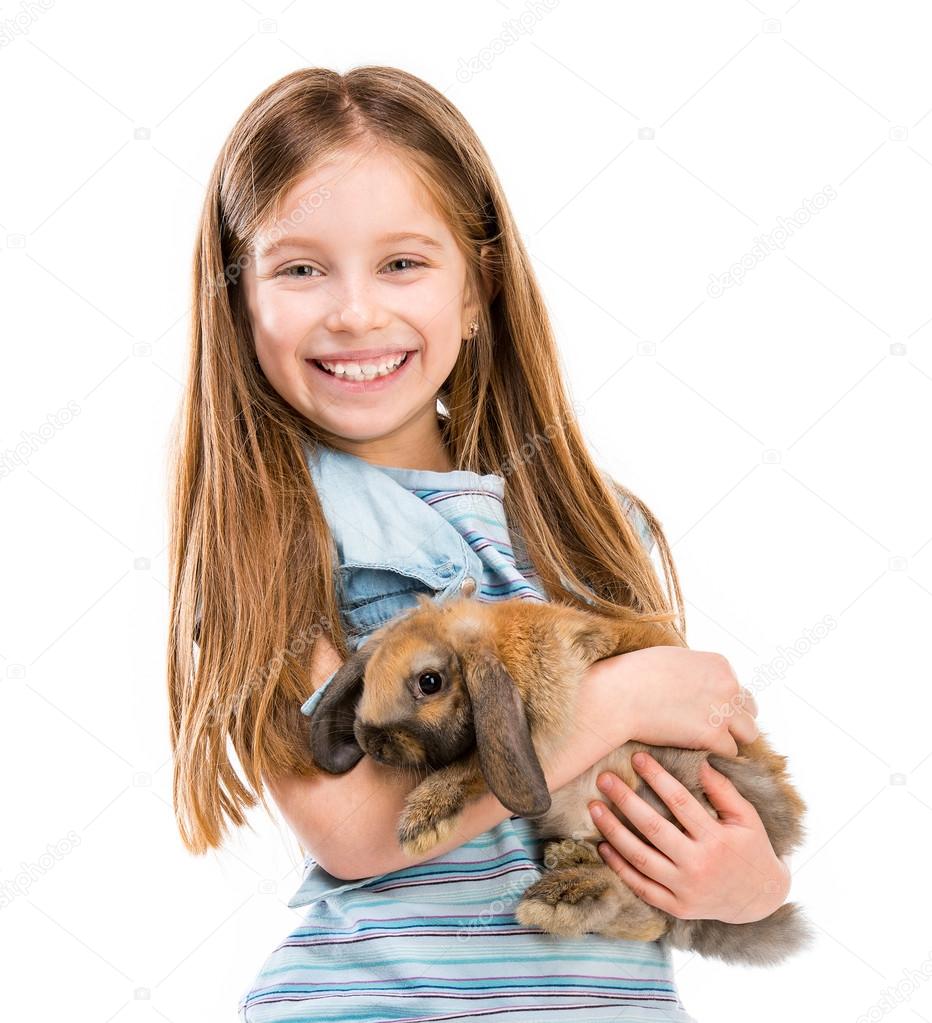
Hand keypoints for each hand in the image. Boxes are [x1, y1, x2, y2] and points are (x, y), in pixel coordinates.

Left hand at [588, 751, 790, 923]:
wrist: (761, 900)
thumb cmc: (751, 849)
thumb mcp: (746, 818)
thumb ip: (723, 790)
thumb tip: (699, 760)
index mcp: (716, 839)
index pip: (680, 802)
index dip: (657, 777)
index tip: (637, 758)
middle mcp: (698, 865)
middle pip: (653, 828)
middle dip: (625, 800)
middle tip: (604, 778)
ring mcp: (685, 890)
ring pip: (640, 858)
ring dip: (613, 831)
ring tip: (594, 808)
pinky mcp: (676, 907)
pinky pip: (641, 886)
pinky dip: (619, 867)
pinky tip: (602, 845)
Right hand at [602, 646, 758, 755]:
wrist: (619, 695)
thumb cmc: (636, 674)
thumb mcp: (674, 658)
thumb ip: (697, 672)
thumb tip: (699, 685)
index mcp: (720, 664)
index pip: (737, 688)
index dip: (722, 702)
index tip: (706, 711)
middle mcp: (729, 685)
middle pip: (749, 711)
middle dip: (733, 720)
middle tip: (709, 728)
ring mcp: (723, 710)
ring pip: (747, 733)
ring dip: (729, 739)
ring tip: (705, 743)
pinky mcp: (713, 735)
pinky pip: (729, 752)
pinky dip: (714, 755)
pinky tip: (696, 751)